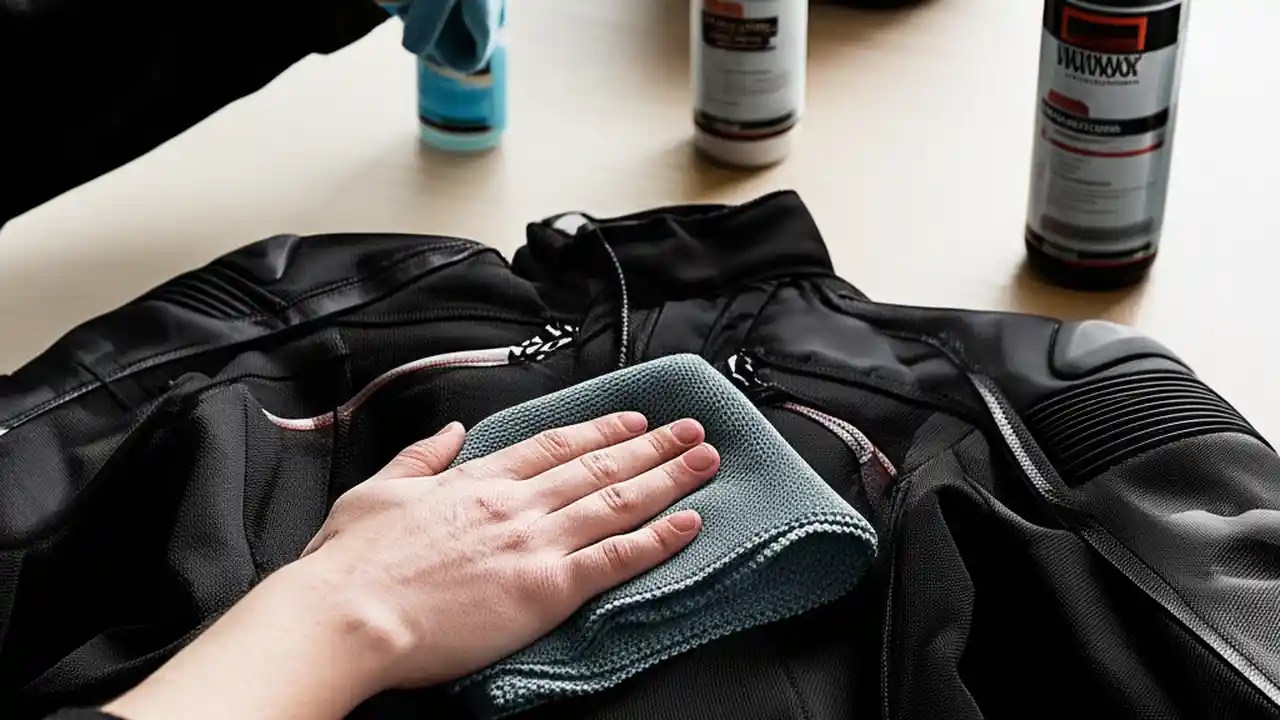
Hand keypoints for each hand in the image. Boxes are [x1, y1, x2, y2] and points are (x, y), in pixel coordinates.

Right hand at [302, 412, 718, 688]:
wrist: (346, 615)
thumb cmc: (352, 562)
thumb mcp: (378, 490)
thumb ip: (421, 457)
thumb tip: (449, 431)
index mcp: (477, 479)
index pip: (554, 446)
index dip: (601, 430)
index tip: (634, 421)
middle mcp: (516, 504)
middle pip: (599, 466)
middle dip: (653, 446)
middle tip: (692, 431)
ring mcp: (535, 542)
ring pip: (617, 501)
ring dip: (668, 478)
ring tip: (705, 461)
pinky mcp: (546, 588)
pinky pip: (615, 559)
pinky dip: (657, 539)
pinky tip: (689, 523)